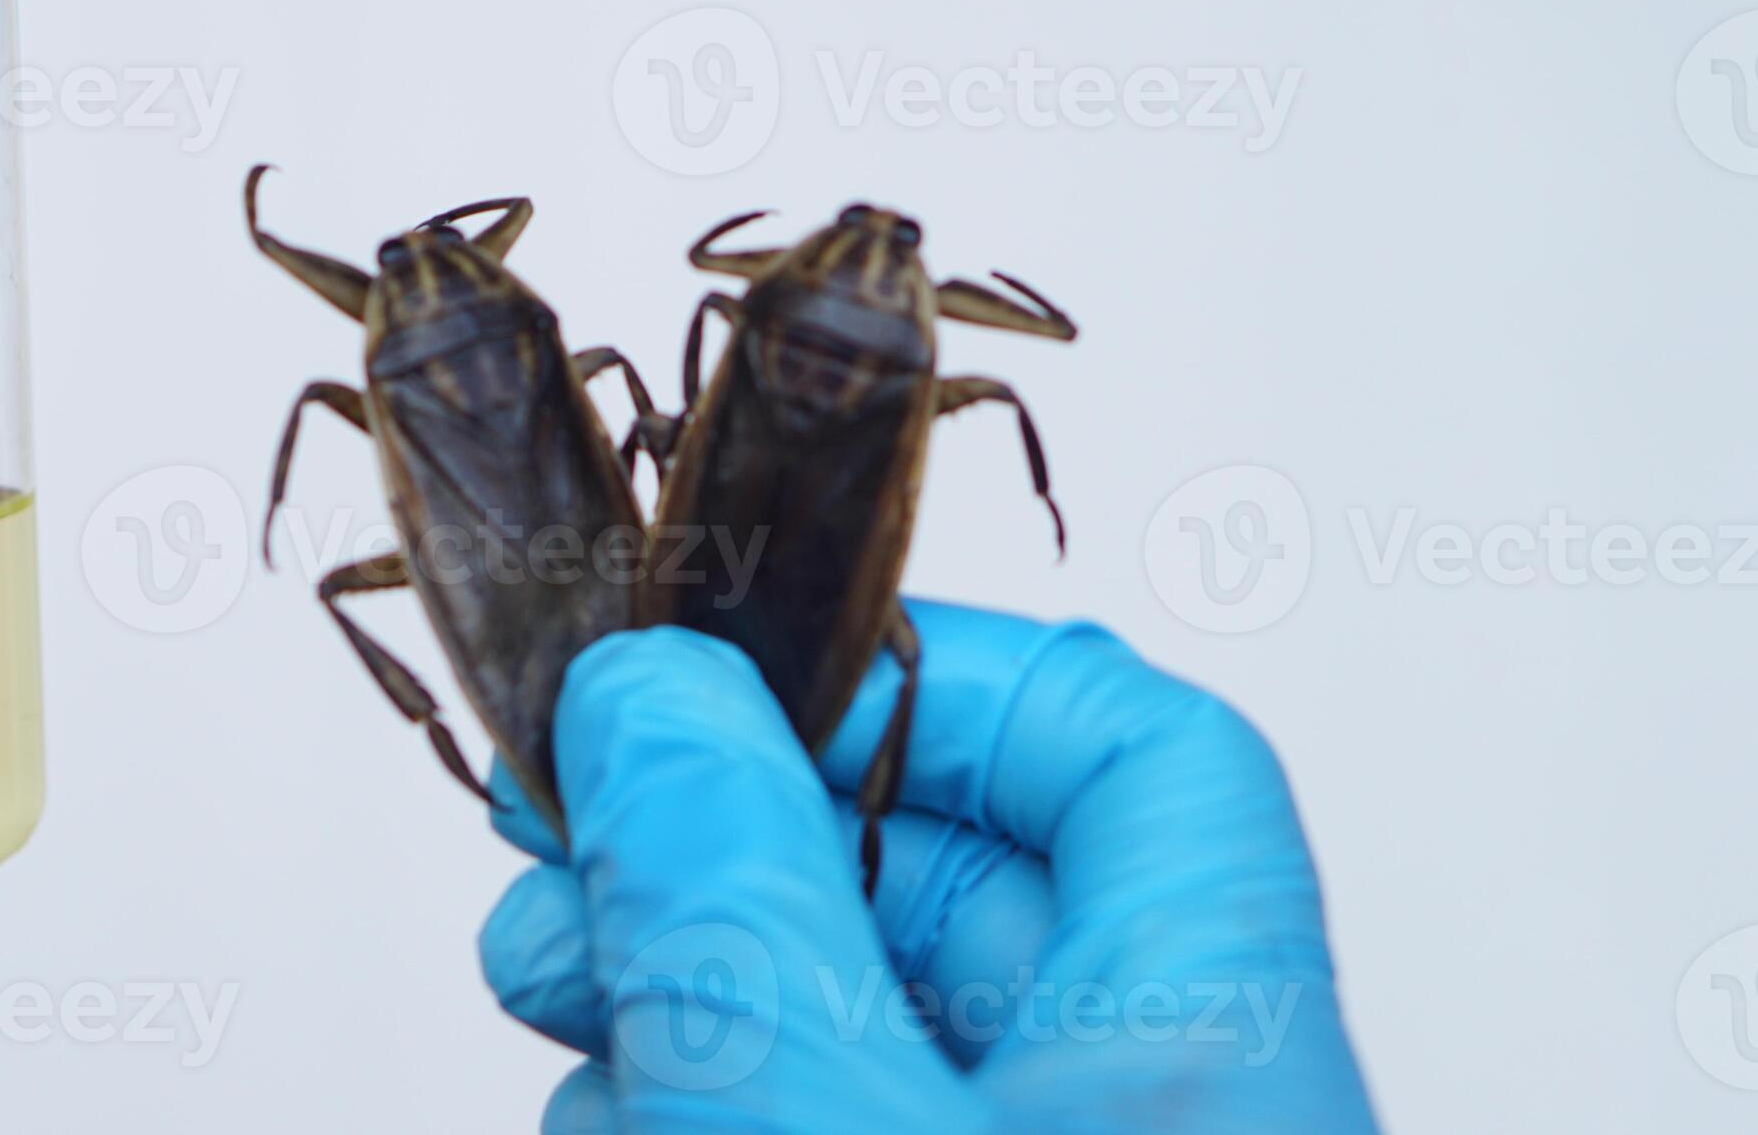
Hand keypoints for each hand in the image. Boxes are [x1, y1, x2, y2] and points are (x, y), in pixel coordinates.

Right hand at [478, 607, 1380, 1131]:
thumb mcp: (813, 1131)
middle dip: (725, 833)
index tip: (739, 671)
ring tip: (548, 986)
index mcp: (1209, 1046)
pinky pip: (814, 1125)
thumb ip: (732, 905)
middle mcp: (1149, 1116)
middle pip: (953, 881)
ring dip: (676, 971)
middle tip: (561, 834)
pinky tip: (599, 1117)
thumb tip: (653, 690)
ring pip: (855, 1019)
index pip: (1141, 754)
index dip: (938, 669)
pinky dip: (694, 1099)